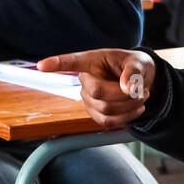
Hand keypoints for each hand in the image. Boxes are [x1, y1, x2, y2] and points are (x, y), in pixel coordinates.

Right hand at [37, 49, 155, 128]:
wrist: (142, 82)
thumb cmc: (137, 66)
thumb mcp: (140, 62)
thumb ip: (134, 71)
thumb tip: (127, 88)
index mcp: (92, 61)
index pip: (71, 62)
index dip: (56, 64)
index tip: (41, 66)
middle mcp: (85, 80)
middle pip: (97, 92)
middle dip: (123, 95)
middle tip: (142, 90)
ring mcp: (88, 99)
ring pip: (105, 109)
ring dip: (129, 106)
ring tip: (142, 96)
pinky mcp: (95, 114)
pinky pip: (108, 122)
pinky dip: (127, 117)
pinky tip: (137, 108)